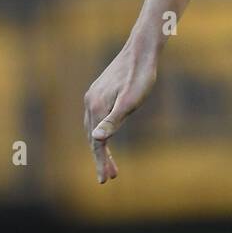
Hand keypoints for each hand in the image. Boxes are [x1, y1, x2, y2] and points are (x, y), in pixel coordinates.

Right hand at [83, 40, 158, 183]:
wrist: (141, 50)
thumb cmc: (140, 77)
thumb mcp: (130, 102)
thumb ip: (114, 121)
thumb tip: (97, 139)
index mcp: (96, 107)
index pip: (96, 143)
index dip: (100, 162)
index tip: (104, 181)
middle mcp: (90, 102)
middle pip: (93, 138)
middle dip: (100, 159)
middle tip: (110, 177)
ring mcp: (94, 96)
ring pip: (94, 129)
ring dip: (100, 147)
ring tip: (111, 164)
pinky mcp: (100, 91)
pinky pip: (96, 118)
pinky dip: (101, 132)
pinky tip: (107, 135)